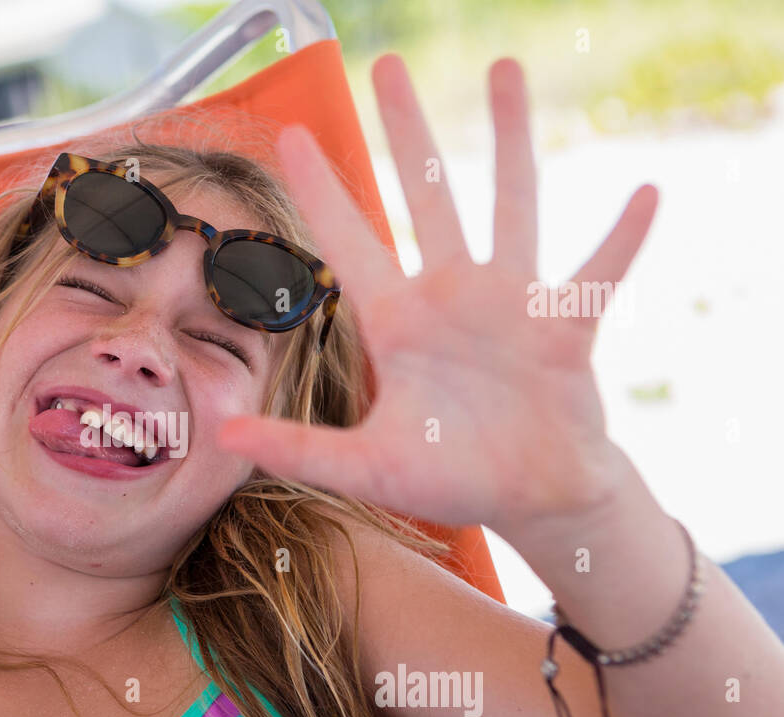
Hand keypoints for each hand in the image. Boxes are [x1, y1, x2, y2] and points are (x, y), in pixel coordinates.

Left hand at [216, 55, 655, 536]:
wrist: (529, 497)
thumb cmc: (449, 478)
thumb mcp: (366, 467)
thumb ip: (299, 449)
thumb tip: (223, 435)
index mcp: (398, 324)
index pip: (350, 243)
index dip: (322, 190)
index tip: (290, 135)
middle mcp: (450, 296)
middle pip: (426, 197)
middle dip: (407, 133)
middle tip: (388, 68)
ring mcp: (510, 303)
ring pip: (510, 204)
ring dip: (509, 138)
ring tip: (505, 69)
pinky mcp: (564, 326)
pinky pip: (598, 272)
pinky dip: (623, 239)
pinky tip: (645, 194)